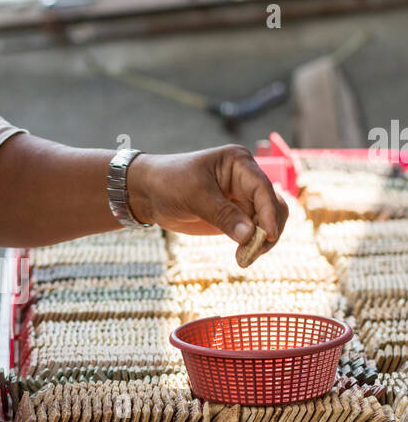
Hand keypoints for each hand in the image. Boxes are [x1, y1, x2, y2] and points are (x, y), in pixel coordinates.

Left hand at [126, 146, 287, 250]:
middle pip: (273, 206)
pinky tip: (243, 257)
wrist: (149, 193)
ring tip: (245, 258)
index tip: (268, 236)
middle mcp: (247, 179)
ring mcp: (243, 199)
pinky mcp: (237, 216)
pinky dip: (252, 246)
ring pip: (268, 222)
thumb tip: (250, 236)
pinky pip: (254, 233)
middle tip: (253, 252)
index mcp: (240, 163)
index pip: (263, 188)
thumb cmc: (170, 183)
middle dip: (268, 229)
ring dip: (262, 241)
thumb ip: (223, 215)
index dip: (269, 213)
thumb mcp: (195, 196)